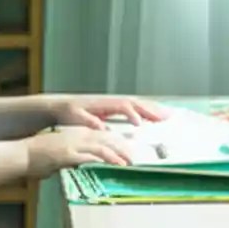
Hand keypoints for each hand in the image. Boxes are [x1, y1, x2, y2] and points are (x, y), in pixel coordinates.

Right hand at [24, 127, 134, 176]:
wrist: (22, 156)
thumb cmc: (36, 158)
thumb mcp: (57, 156)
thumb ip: (69, 159)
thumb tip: (75, 165)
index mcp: (74, 135)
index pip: (100, 136)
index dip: (115, 142)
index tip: (126, 149)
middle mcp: (76, 137)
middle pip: (105, 139)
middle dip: (121, 148)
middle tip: (133, 156)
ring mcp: (73, 144)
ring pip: (103, 146)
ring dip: (118, 154)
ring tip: (129, 161)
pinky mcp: (69, 154)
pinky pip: (93, 155)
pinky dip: (108, 159)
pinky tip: (117, 164)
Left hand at [49, 94, 170, 129]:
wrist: (61, 106)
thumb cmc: (67, 112)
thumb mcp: (75, 117)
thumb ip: (88, 121)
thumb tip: (101, 126)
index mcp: (103, 103)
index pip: (122, 106)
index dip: (133, 114)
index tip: (141, 124)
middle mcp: (111, 101)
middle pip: (135, 103)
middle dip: (151, 109)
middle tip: (166, 117)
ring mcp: (114, 104)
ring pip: (137, 104)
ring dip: (152, 109)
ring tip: (167, 115)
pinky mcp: (114, 108)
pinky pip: (134, 108)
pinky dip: (146, 111)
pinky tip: (154, 117)